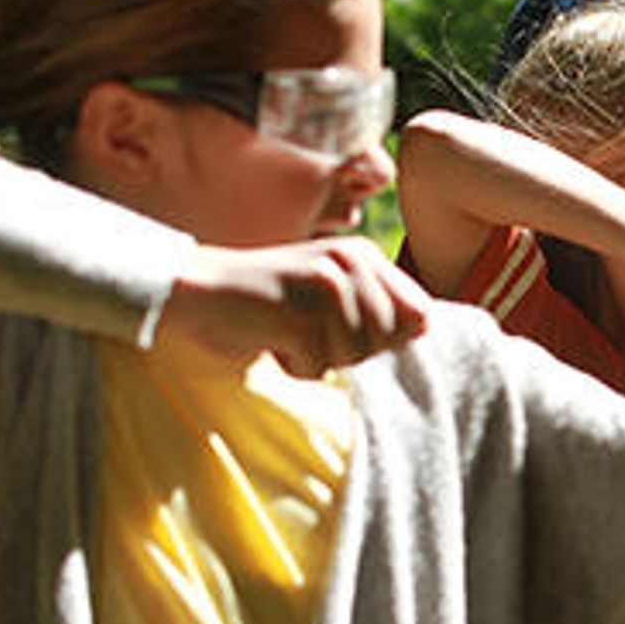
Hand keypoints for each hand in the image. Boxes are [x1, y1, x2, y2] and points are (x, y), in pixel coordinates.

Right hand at [159, 236, 431, 376]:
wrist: (198, 290)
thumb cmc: (269, 300)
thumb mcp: (331, 293)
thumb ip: (379, 307)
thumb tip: (426, 326)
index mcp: (364, 255)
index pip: (420, 314)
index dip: (388, 337)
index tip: (345, 329)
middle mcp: (350, 263)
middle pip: (388, 340)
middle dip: (351, 351)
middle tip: (309, 331)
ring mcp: (325, 287)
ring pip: (356, 355)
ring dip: (320, 359)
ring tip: (289, 332)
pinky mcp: (298, 316)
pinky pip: (318, 367)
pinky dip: (295, 367)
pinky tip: (272, 341)